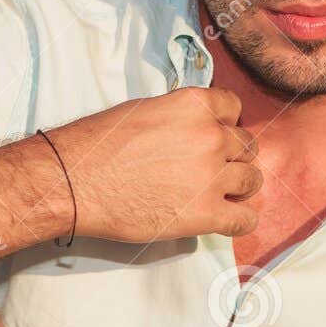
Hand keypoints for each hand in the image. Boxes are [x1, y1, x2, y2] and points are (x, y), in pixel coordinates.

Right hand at [46, 87, 260, 242]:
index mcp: (195, 106)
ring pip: (252, 179)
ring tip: (220, 194)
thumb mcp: (145, 111)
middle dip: (233, 156)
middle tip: (213, 169)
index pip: (234, 108)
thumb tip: (197, 128)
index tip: (216, 137)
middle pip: (247, 145)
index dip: (226, 124)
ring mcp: (211, 176)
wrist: (73, 182)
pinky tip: (226, 219)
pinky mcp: (206, 214)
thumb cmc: (98, 146)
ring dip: (239, 187)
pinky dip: (240, 221)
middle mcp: (211, 136)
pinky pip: (244, 219)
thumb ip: (181, 118)